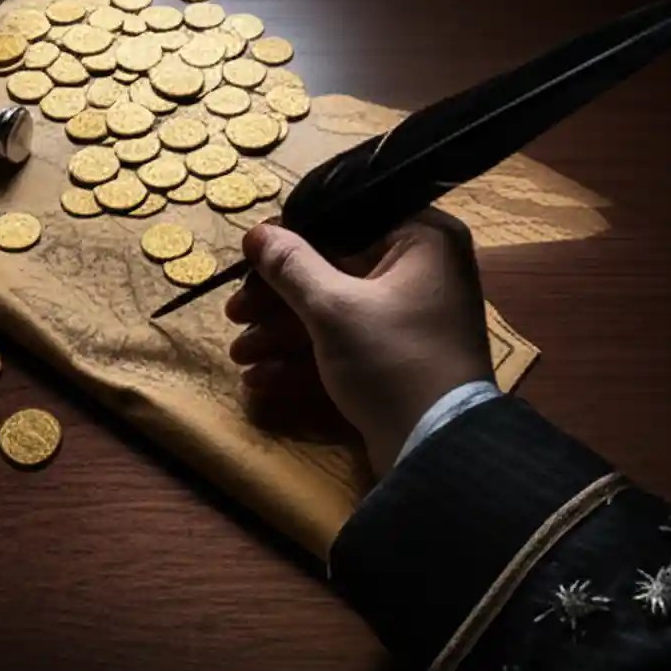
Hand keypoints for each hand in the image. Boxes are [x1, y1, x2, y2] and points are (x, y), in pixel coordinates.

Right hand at [226, 208, 493, 474]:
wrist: (437, 448)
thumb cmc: (391, 360)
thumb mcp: (333, 309)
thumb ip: (291, 266)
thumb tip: (257, 233)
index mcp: (422, 240)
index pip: (346, 222)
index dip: (291, 239)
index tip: (248, 259)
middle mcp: (421, 271)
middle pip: (334, 270)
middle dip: (277, 299)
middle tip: (234, 313)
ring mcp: (409, 318)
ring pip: (334, 311)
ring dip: (281, 333)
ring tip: (238, 354)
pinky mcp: (395, 358)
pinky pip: (345, 345)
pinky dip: (304, 359)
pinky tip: (260, 379)